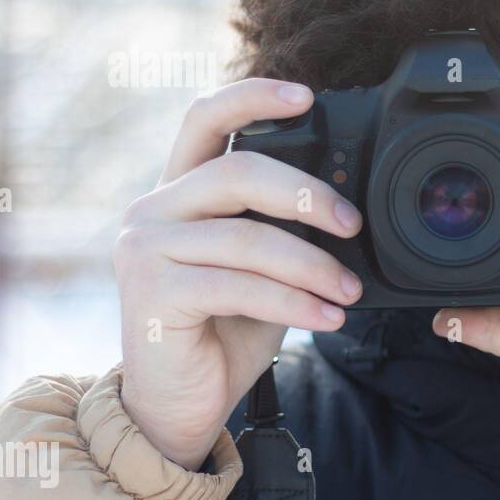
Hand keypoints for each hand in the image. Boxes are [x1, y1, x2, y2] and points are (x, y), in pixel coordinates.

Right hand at [114, 79, 363, 469]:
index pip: (206, 119)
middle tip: (354, 226)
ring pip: (248, 237)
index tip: (308, 96)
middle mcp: (153, 209)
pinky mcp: (153, 292)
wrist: (179, 403)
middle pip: (239, 173)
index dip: (253, 97)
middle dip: (309, 195)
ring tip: (349, 293)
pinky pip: (240, 286)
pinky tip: (328, 318)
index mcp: (180, 191)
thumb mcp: (263, 268)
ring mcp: (145, 248)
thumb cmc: (225, 329)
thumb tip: (349, 207)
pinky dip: (295, 303)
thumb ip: (283, 228)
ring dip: (313, 266)